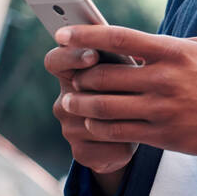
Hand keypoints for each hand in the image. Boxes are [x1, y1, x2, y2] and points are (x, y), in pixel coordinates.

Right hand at [45, 42, 137, 177]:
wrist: (137, 131)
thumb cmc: (132, 87)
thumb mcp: (127, 66)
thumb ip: (116, 53)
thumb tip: (106, 42)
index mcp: (70, 74)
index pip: (55, 60)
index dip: (71, 57)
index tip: (93, 56)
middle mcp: (63, 102)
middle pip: (82, 94)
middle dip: (111, 92)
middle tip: (137, 91)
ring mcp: (69, 129)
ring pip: (99, 122)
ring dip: (125, 120)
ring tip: (141, 116)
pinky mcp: (81, 153)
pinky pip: (109, 146)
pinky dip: (128, 143)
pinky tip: (136, 138)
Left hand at [54, 24, 196, 155]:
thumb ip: (165, 45)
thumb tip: (132, 44)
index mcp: (173, 52)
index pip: (120, 38)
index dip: (86, 34)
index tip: (62, 34)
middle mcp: (164, 79)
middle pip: (105, 75)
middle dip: (79, 76)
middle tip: (69, 76)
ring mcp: (162, 109)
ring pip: (105, 107)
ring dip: (80, 105)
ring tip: (70, 102)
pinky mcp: (162, 134)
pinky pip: (118, 131)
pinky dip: (98, 128)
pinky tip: (90, 124)